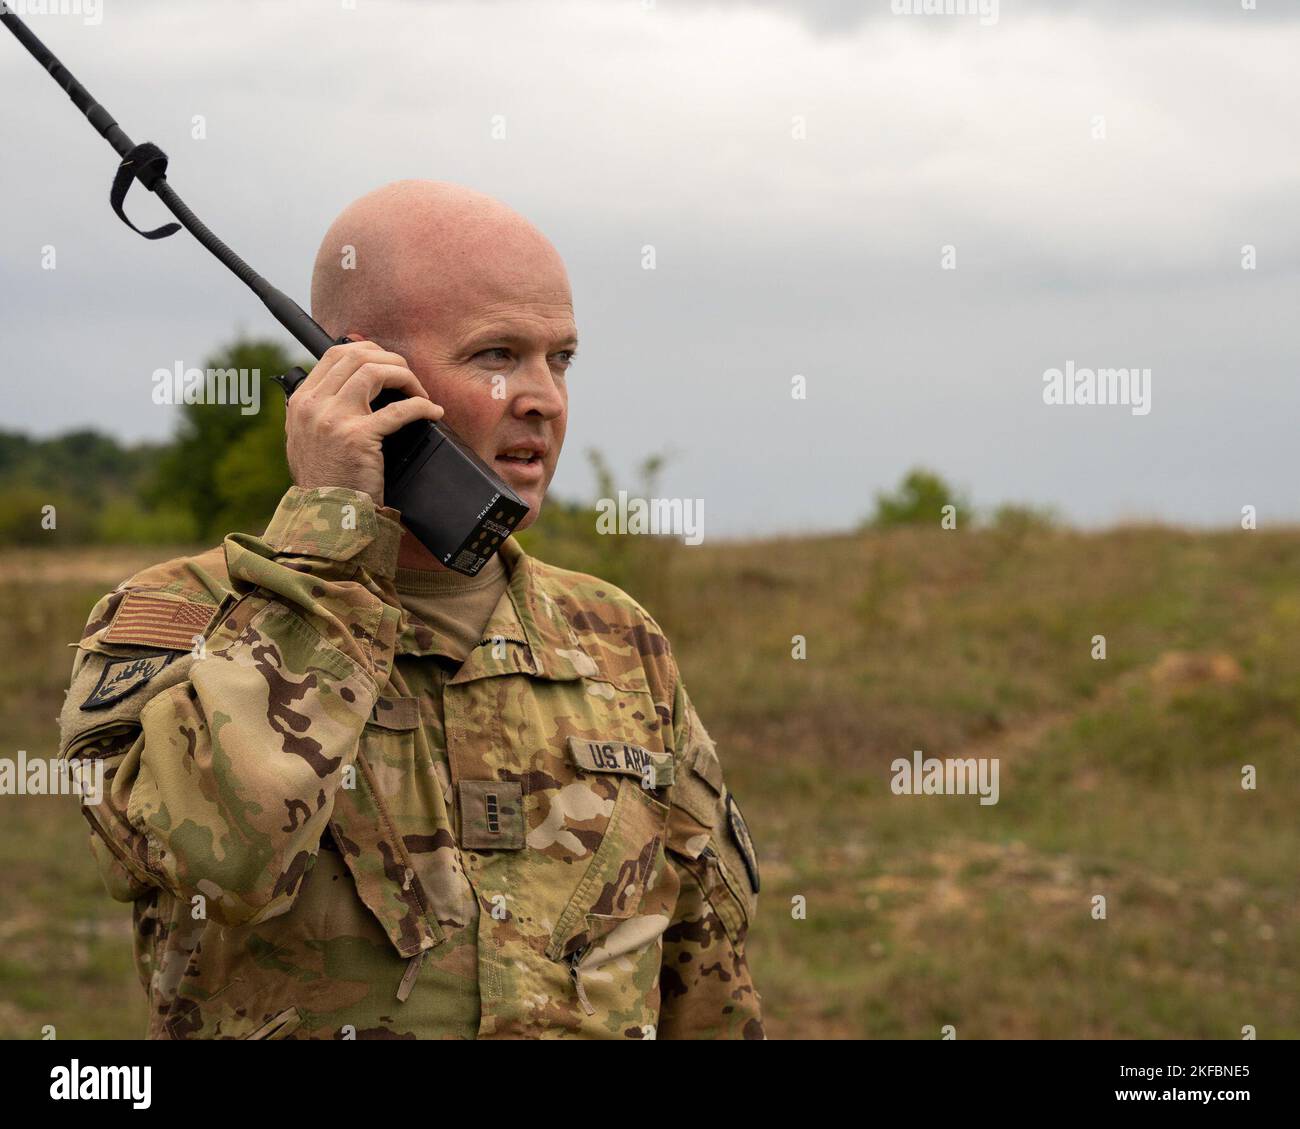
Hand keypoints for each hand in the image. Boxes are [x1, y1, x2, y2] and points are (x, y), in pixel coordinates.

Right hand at [285, 337, 443, 506]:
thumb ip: (324, 411)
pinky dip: (421, 406)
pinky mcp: (357, 437)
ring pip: (375, 371)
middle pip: (357, 356)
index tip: (389, 365)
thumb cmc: (327, 482)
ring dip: (405, 377)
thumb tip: (356, 384)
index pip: (335, 355)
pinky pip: (399, 409)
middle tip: (409, 379)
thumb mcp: (310, 439)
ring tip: (420, 394)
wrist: (326, 517)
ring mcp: (333, 419)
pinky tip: (432, 412)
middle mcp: (313, 405)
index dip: (369, 352)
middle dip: (391, 361)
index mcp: (301, 402)